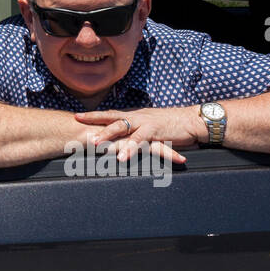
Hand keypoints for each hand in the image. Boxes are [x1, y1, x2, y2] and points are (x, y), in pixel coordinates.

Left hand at [74, 107, 203, 163]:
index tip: (77, 115)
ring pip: (123, 127)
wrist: (192, 121)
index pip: (111, 114)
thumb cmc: (171, 125)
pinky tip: (122, 157)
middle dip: (93, 120)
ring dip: (108, 135)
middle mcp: (138, 116)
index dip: (94, 115)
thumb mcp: (150, 126)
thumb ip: (137, 130)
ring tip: (95, 144)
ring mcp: (146, 123)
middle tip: (77, 123)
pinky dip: (131, 148)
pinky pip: (141, 140)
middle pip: (112, 117)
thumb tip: (125, 136)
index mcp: (135, 115)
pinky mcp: (156, 131)